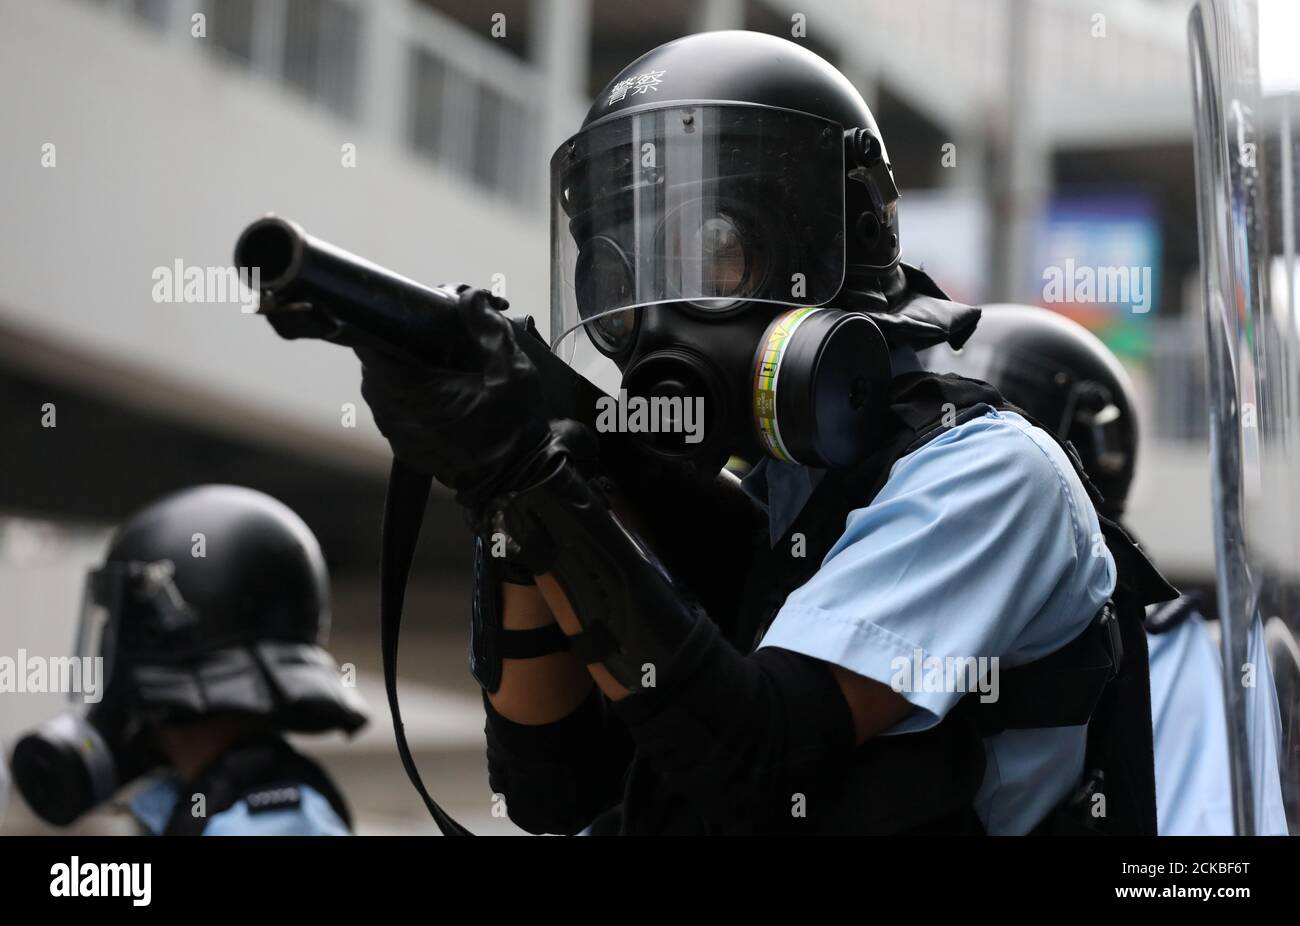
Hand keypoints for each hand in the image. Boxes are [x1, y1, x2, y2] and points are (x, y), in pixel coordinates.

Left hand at [355, 285, 549, 509]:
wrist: (516, 477)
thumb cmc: (514, 426)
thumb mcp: (512, 370)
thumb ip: (488, 328)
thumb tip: (469, 296)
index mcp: (414, 392)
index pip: (371, 347)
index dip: (381, 326)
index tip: (400, 318)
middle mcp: (396, 415)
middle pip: (374, 366)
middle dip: (395, 347)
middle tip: (427, 341)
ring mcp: (398, 436)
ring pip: (380, 390)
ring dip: (399, 374)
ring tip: (433, 367)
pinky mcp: (405, 450)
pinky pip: (392, 413)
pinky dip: (406, 400)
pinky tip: (435, 395)